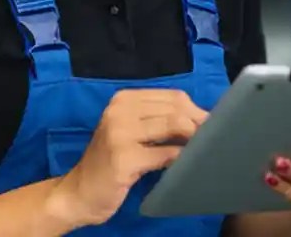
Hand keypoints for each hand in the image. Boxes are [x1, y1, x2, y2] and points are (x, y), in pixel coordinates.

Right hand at [54, 89, 207, 226]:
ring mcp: (120, 133)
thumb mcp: (130, 132)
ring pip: (172, 125)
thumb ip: (158, 121)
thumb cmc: (109, 162)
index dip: (196, 110)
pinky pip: (165, 153)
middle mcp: (119, 110)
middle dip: (198, 123)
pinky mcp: (124, 158)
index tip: (212, 126)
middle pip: (175, 108)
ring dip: (193, 139)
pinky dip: (180, 158)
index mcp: (123, 99)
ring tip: (200, 151)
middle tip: (211, 141)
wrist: (78, 192)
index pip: (172, 97)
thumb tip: (202, 119)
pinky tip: (183, 165)